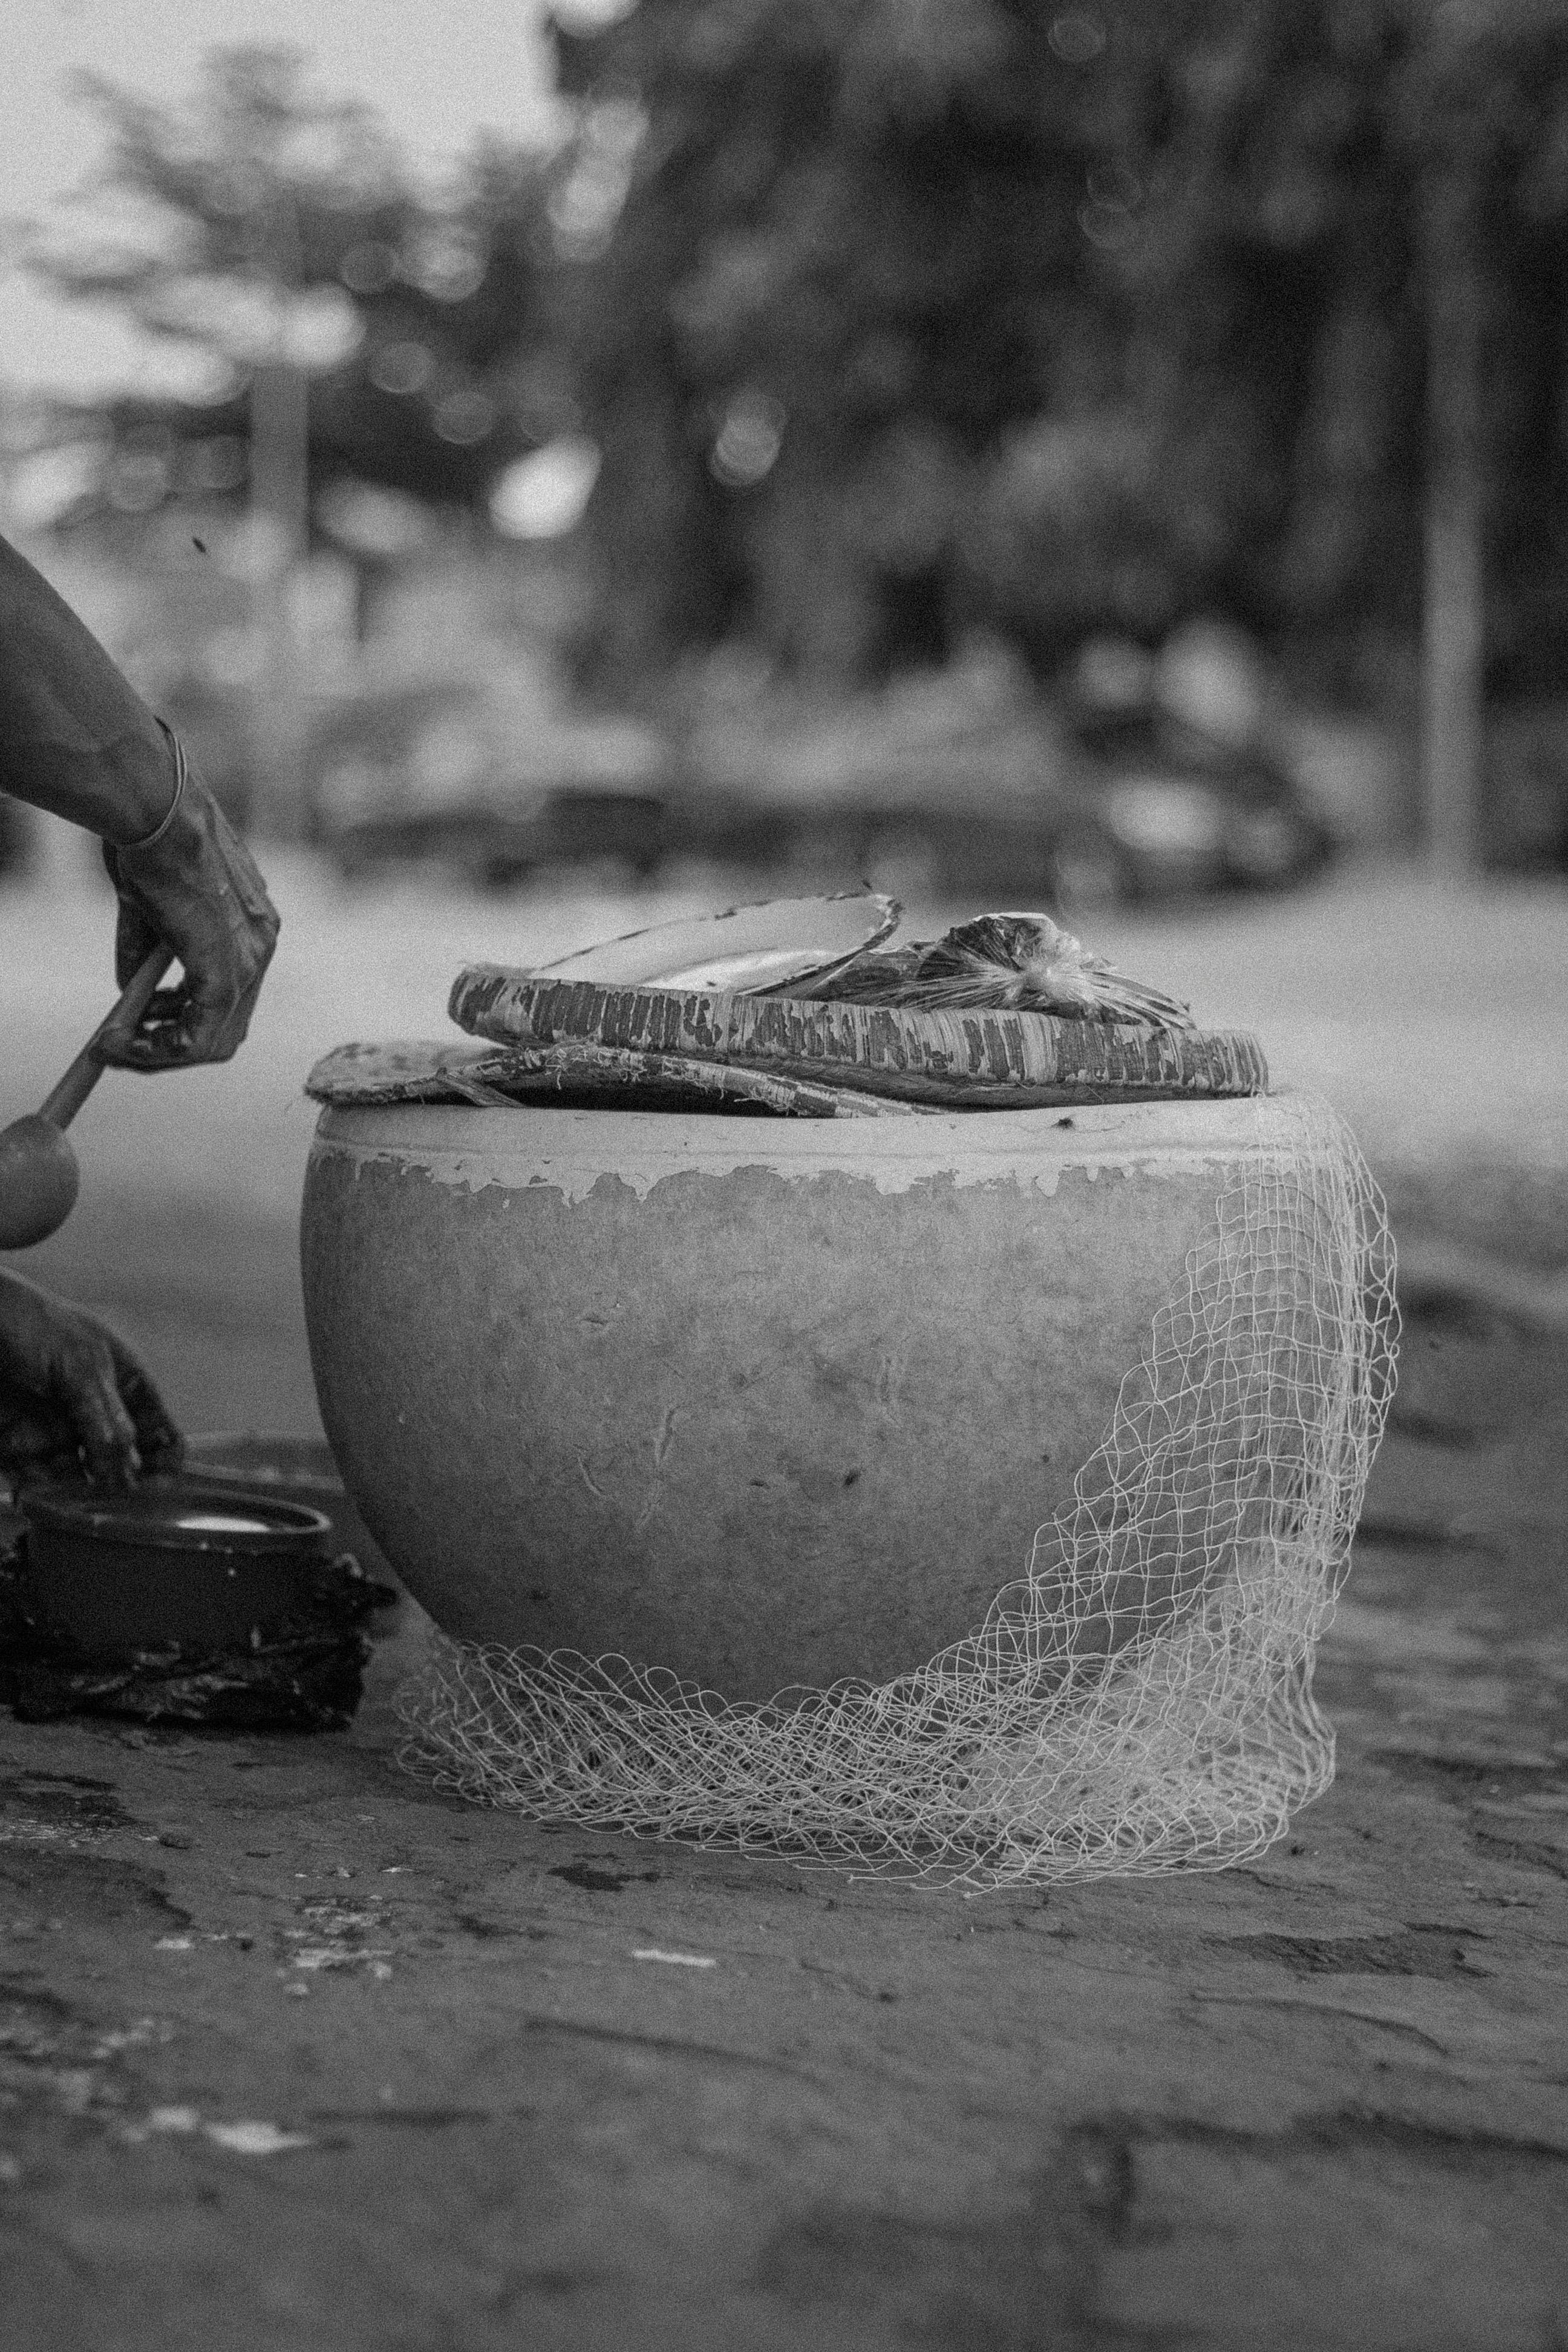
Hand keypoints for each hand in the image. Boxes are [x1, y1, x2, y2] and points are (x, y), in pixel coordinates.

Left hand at [0, 1271, 181, 1486]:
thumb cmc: (31, 1321)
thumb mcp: (82, 1366)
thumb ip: (107, 1423)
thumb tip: (127, 1475)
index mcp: (125, 1384)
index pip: (161, 1435)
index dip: (167, 1464)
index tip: (159, 1489)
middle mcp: (95, 1413)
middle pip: (123, 1466)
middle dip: (125, 1489)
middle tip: (119, 1506)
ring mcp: (58, 1431)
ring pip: (82, 1480)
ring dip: (83, 1498)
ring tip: (81, 1510)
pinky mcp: (19, 1445)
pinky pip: (39, 1481)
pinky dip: (44, 1496)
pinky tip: (48, 1501)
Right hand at [99, 752, 280, 1070]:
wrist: (156, 811)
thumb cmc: (149, 842)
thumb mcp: (149, 907)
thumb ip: (148, 956)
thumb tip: (131, 996)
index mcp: (253, 924)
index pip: (230, 995)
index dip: (185, 1020)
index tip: (140, 1025)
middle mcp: (261, 946)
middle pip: (227, 1026)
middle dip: (173, 1046)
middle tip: (127, 1046)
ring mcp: (248, 961)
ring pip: (214, 1039)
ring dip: (161, 1052)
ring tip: (117, 1043)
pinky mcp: (226, 973)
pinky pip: (199, 1036)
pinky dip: (160, 1050)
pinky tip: (123, 1042)